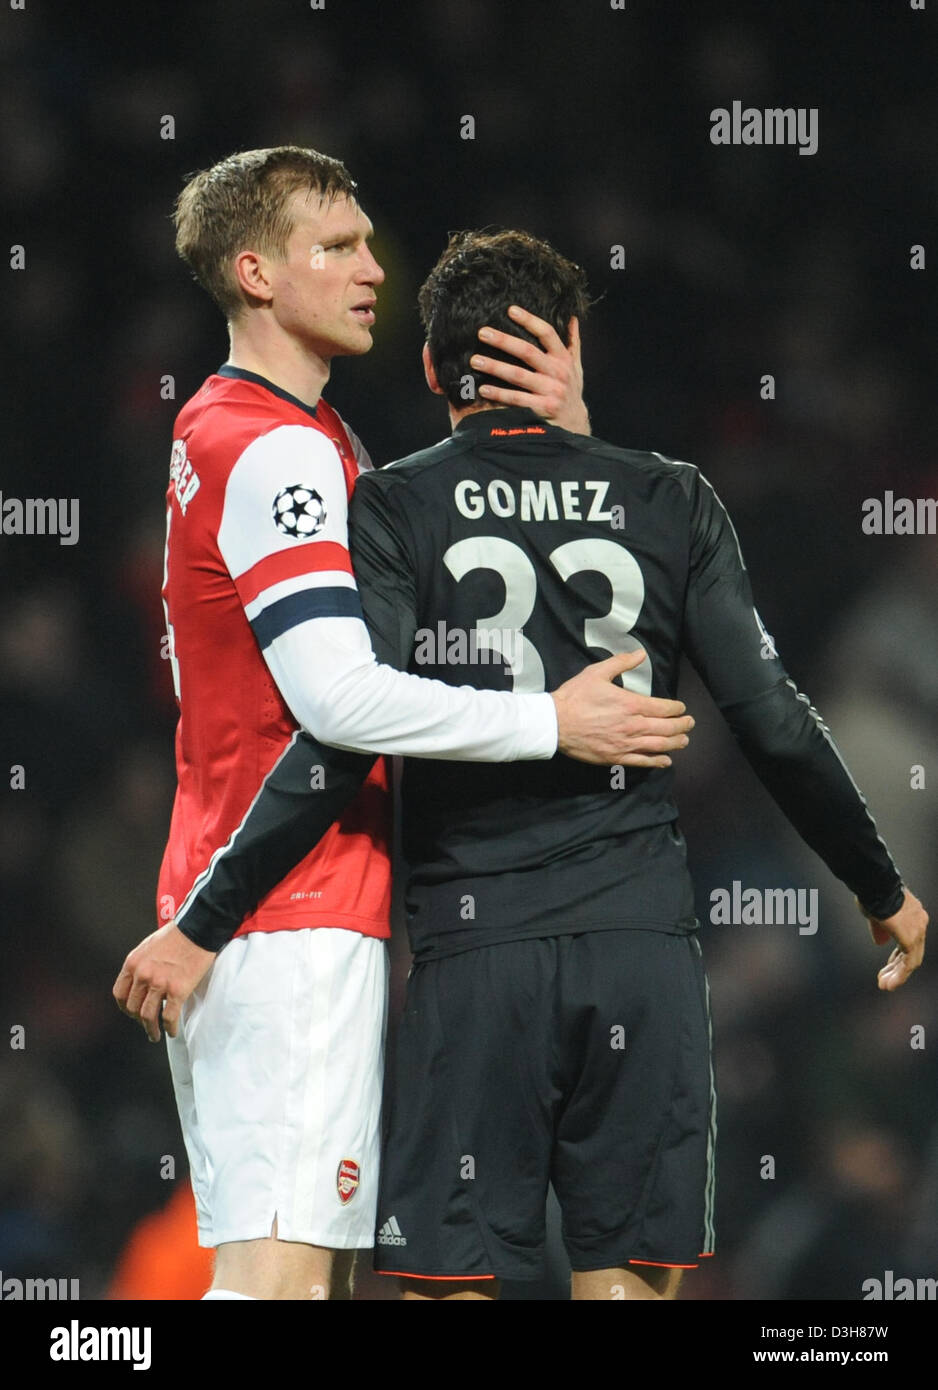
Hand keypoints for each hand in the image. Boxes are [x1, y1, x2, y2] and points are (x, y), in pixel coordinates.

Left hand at [113, 922, 215, 1041]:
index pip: (120, 993)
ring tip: (154, 1035)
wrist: (198, 928)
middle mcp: (143, 975)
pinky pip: (169, 1017)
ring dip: (150, 1029)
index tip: (131, 1013)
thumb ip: (141, 965)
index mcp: (133, 963)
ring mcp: (159, 983)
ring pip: (148, 1016)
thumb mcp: (148, 947)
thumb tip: (141, 983)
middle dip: (138, 1020)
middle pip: (133, 1008)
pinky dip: (169, 1028)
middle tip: (146, 1025)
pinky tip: (172, 1031)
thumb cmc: (177, 935)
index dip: (125, 1007)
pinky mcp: (178, 990)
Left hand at [470, 307, 589, 433]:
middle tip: (482, 332)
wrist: (575, 425)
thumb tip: (572, 317)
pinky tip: (482, 389)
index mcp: (563, 358)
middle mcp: (558, 373)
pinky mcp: (543, 409)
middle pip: (528, 352)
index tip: (510, 309)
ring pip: (518, 376)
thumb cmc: (570, 391)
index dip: (529, 320)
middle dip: (503, 341)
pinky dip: (499, 394)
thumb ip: (572, 342)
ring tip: (474, 360)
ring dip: (494, 367)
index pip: (547, 333)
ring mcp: (551, 391)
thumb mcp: (576, 366)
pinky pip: (517, 399)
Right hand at [551, 649, 693, 766]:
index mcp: (630, 704)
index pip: (663, 708)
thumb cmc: (575, 697)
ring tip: (684, 740)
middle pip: (666, 728)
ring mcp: (625, 744)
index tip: (681, 708)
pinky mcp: (616, 757)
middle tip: (689, 723)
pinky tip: (666, 760)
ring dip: (675, 743)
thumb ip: (622, 662)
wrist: (555, 723)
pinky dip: (657, 761)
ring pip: (659, 746)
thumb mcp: (597, 673)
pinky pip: (643, 761)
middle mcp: (632, 726)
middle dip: (682, 726)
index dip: (676, 709)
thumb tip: (640, 653)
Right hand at [858, 888, 926, 990]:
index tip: (888, 967)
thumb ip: (880, 930)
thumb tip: (880, 942)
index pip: (909, 942)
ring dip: (897, 975)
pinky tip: (889, 983)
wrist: (876, 885)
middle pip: (911, 953)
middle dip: (896, 968)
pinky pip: (908, 963)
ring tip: (885, 985)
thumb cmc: (873, 893)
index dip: (897, 956)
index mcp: (913, 915)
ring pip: (911, 961)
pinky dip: (899, 975)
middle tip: (885, 980)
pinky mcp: (910, 939)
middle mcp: (920, 923)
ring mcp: (918, 931)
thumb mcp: (876, 914)